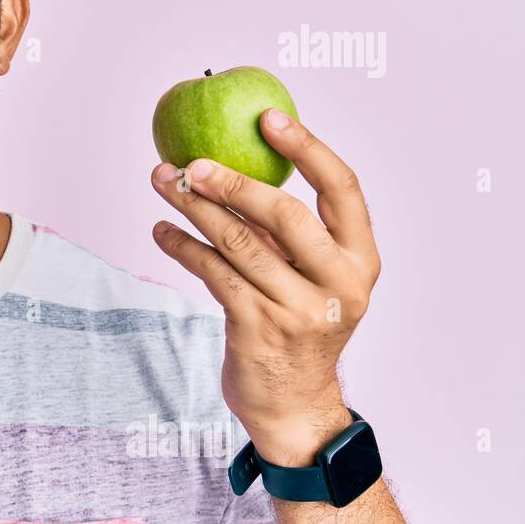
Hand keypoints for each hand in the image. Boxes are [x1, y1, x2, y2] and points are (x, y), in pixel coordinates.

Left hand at [149, 108, 381, 465]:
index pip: (342, 189)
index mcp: (362, 260)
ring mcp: (299, 309)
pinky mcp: (257, 328)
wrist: (292, 406)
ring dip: (195, 208)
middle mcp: (339, 283)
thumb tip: (239, 162)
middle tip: (193, 162)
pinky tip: (162, 231)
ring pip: (239, 242)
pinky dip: (183, 247)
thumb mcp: (313, 279)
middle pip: (286, 213)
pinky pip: (213, 273)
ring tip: (164, 183)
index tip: (269, 117)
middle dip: (234, 181)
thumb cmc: (298, 327)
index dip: (307, 147)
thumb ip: (291, 233)